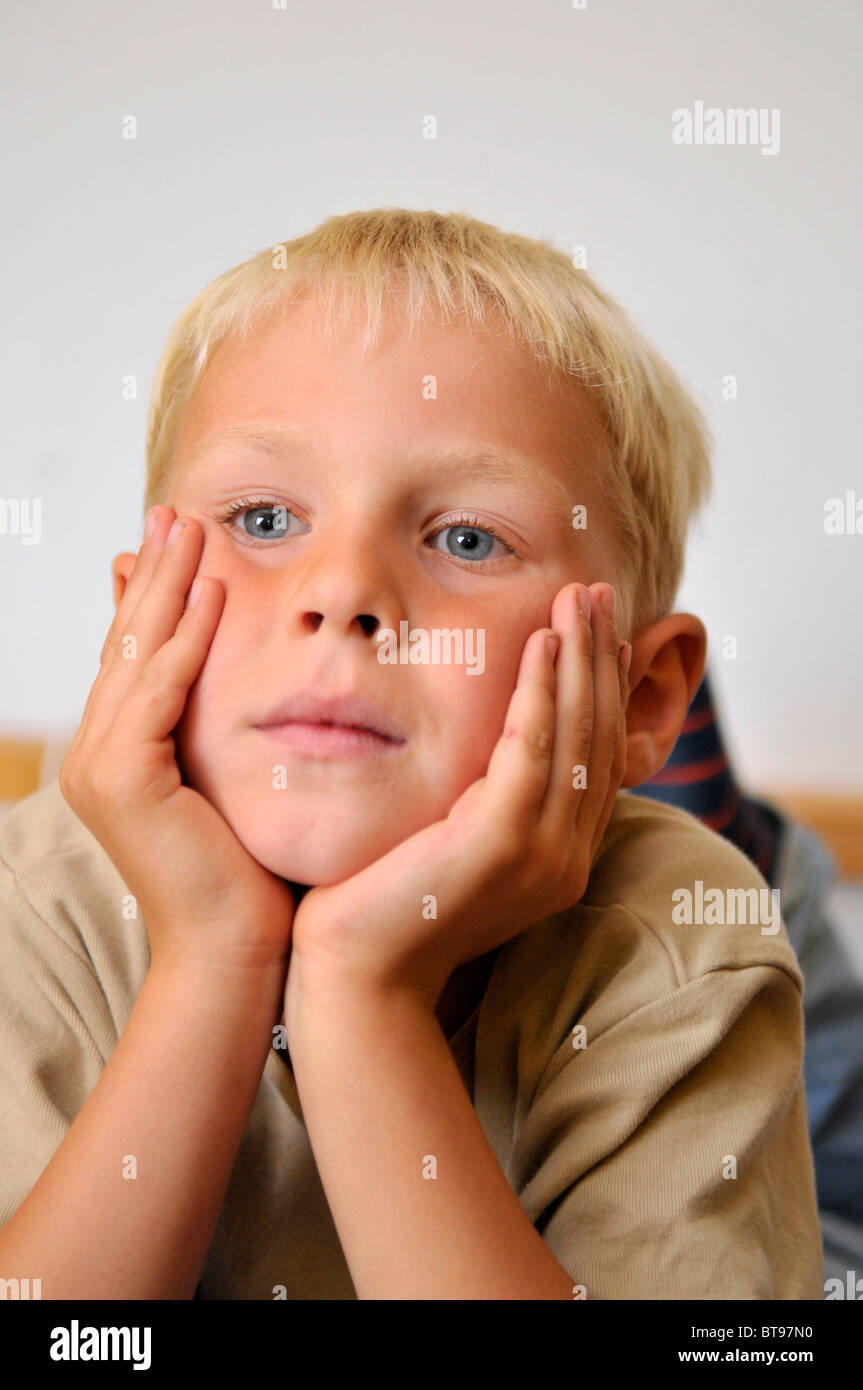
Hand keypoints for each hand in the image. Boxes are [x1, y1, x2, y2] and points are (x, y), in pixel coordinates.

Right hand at [59, 506, 295, 971]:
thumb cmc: (246, 872)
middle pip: (126, 642)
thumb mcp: (231, 780)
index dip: (153, 594)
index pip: (133, 656)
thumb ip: (222, 725)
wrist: (234, 951)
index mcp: (117, 753)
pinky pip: (158, 690)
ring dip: (167, 585)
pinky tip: (211, 591)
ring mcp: (98, 765)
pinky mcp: (121, 778)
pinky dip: (184, 638)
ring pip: (136, 654)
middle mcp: (94, 754)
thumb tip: (253, 678)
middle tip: (175, 511)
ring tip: (190, 526)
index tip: (177, 539)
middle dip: (155, 573)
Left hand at [285, 581, 628, 1014]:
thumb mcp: (448, 839)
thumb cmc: (384, 902)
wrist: (355, 973)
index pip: (598, 757)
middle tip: (602, 593)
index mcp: (560, 856)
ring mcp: (545, 853)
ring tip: (581, 598)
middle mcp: (568, 856)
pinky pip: (536, 749)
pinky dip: (543, 691)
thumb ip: (482, 797)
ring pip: (579, 736)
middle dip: (603, 659)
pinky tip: (543, 643)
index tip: (597, 629)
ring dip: (582, 659)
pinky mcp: (506, 843)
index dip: (602, 688)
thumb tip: (485, 743)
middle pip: (601, 737)